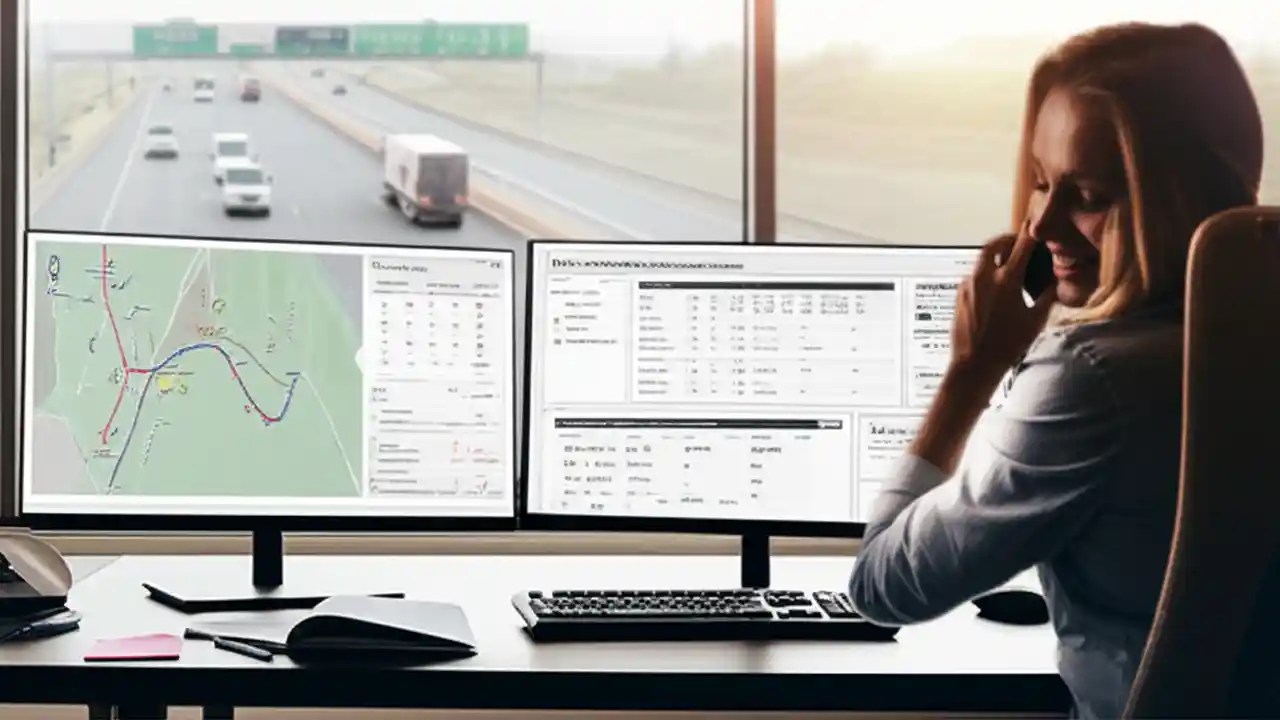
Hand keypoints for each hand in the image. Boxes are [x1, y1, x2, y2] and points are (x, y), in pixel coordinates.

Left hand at [950, 229, 1054, 383]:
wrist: (975, 364)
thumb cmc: (1008, 345)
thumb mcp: (1036, 320)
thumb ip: (1047, 296)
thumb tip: (1055, 281)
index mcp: (1006, 281)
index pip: (1022, 246)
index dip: (1031, 233)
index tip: (1036, 226)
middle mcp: (984, 278)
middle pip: (994, 244)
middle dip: (1007, 240)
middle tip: (1017, 244)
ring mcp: (968, 285)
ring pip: (981, 260)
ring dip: (996, 258)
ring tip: (1008, 268)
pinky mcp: (959, 295)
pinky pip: (974, 276)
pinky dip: (986, 275)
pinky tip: (996, 290)